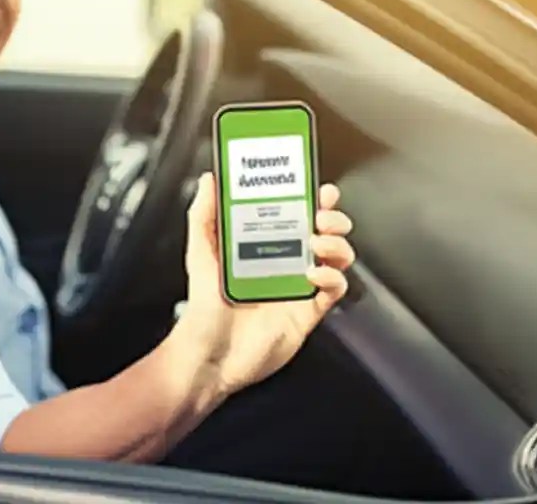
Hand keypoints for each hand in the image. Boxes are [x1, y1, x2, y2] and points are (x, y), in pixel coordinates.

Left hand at [174, 172, 354, 392]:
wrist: (210, 355)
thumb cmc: (202, 308)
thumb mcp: (200, 253)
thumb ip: (204, 214)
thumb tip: (210, 180)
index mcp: (262, 243)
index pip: (294, 212)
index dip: (310, 196)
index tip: (315, 185)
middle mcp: (284, 261)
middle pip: (324, 230)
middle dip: (332, 217)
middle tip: (322, 215)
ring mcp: (299, 285)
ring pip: (336, 256)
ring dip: (336, 244)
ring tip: (317, 244)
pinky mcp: (308, 310)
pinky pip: (334, 289)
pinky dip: (332, 278)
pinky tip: (314, 276)